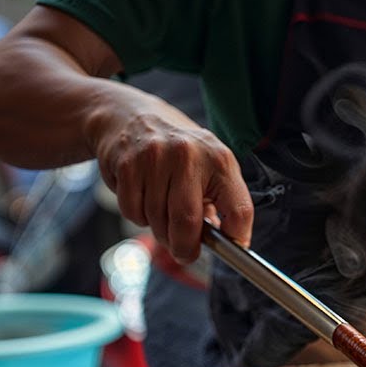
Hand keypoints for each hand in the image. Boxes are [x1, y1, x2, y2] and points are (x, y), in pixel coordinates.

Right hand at [90, 94, 252, 262]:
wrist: (126, 114)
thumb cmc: (176, 149)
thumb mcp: (208, 163)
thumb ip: (219, 200)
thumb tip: (225, 243)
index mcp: (219, 159)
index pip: (239, 210)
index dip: (237, 239)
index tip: (231, 251)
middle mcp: (189, 155)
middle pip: (188, 223)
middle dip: (185, 248)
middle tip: (184, 253)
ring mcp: (156, 158)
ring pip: (157, 221)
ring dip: (159, 230)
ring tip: (161, 211)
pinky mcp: (128, 164)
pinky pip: (133, 211)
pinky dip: (137, 215)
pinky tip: (142, 197)